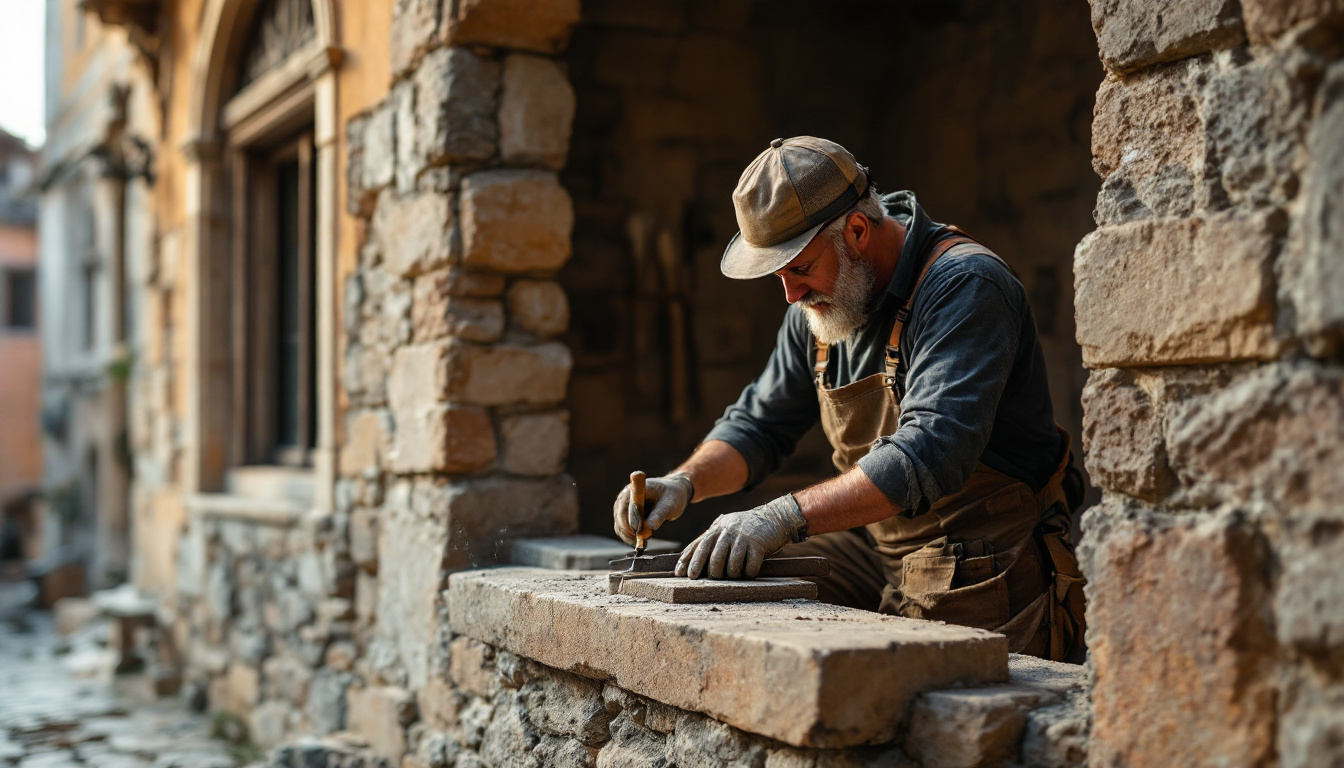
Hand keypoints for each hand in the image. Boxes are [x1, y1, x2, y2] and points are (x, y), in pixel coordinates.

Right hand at [612, 473, 694, 545]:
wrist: (672, 493)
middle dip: (630, 532)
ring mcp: (623, 507)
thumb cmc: (672, 495)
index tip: (639, 534)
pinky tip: (641, 539)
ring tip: (644, 540)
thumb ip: (658, 516)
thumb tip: (647, 529)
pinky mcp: (625, 515)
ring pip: (620, 526)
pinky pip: (623, 529)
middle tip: (644, 540)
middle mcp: (624, 498)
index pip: (625, 509)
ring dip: (629, 536)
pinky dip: (630, 536)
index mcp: (634, 490)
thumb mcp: (669, 505)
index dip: (630, 523)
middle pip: (620, 519)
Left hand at [676, 495, 807, 578]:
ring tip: (735, 574)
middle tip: (716, 578)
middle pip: (714, 559)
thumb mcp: (726, 527)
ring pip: (731, 566)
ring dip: (733, 575)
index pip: (698, 546)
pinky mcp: (758, 545)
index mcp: (717, 529)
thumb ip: (709, 539)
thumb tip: (686, 557)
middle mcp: (728, 532)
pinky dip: (748, 573)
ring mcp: (743, 538)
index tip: (682, 575)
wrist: (775, 517)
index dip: (689, 561)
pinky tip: (750, 571)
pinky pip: (749, 567)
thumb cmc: (746, 527)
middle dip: (713, 573)